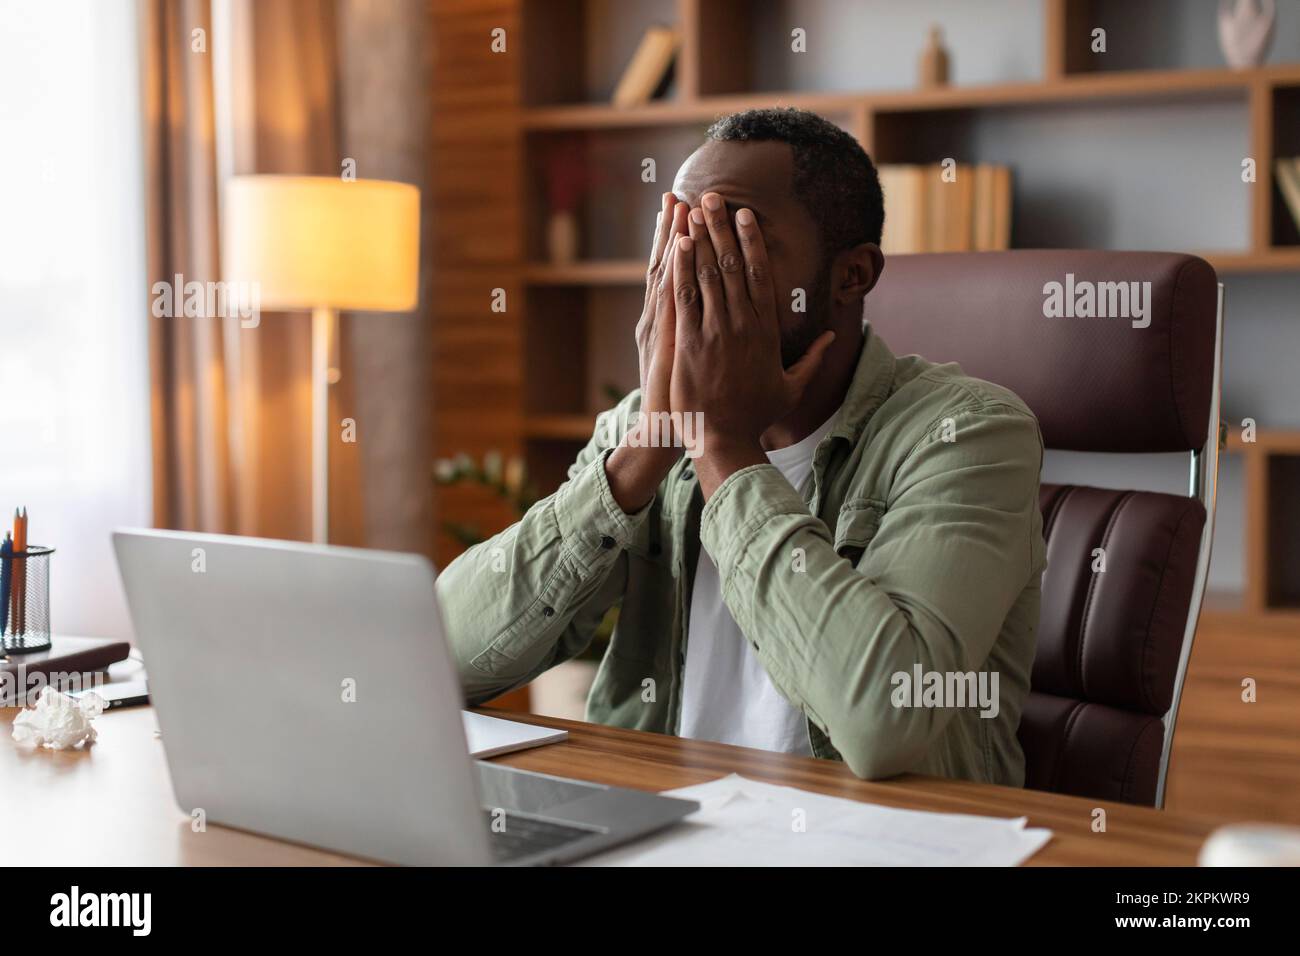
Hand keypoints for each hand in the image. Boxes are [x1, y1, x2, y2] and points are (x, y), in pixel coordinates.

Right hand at [635, 193, 686, 417]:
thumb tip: (717, 320)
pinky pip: (676, 298)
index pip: (676, 272)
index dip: (681, 241)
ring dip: (675, 237)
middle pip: (670, 265)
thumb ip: (702, 339)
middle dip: (674, 229)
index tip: (684, 211)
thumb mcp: (689, 365)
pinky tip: (679, 244)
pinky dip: (676, 269)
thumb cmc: (685, 402)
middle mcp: (663, 318)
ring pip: (670, 273)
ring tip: (677, 205)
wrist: (668, 429)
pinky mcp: (671, 338)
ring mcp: (665, 325)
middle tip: (675, 194)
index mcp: (672, 321)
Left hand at [670, 193, 834, 496]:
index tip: (746, 215)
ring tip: (692, 210)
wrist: (723, 439)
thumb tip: (836, 334)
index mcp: (765, 331)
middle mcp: (741, 325)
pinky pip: (685, 297)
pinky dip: (681, 268)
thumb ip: (814, 358)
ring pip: (707, 275)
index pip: (761, 275)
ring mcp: (714, 332)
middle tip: (713, 196)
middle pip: (732, 266)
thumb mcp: (792, 388)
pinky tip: (677, 243)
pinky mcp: (689, 342)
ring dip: (700, 239)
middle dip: (721, 228)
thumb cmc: (756, 415)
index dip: (752, 242)